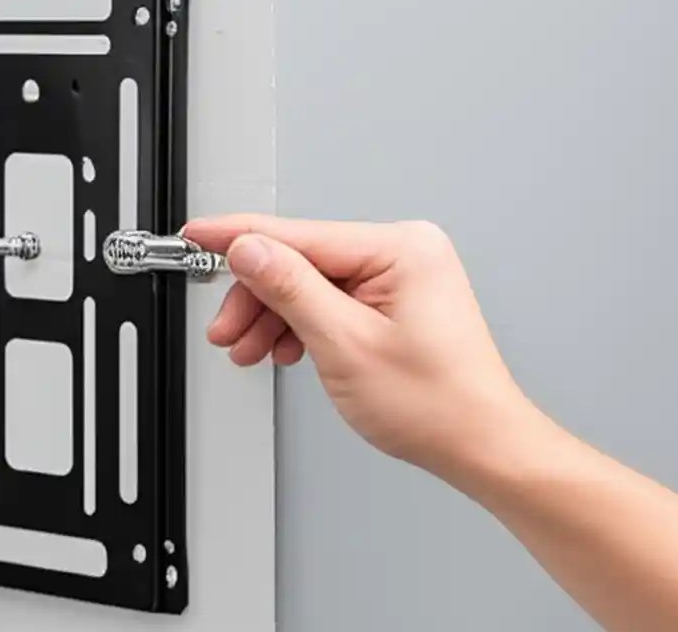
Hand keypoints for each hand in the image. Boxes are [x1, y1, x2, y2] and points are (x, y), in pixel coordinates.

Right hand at [186, 215, 542, 472]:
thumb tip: (248, 249)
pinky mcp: (393, 300)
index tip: (198, 235)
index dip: (239, 237)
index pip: (298, 233)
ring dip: (274, 317)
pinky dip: (301, 325)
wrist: (479, 445)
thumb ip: (289, 289)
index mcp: (401, 248)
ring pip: (310, 284)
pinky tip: (284, 348)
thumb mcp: (345, 343)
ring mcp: (400, 276)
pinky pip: (331, 300)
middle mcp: (404, 252)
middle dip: (257, 298)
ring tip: (252, 350)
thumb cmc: (438, 403)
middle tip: (227, 331)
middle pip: (300, 261)